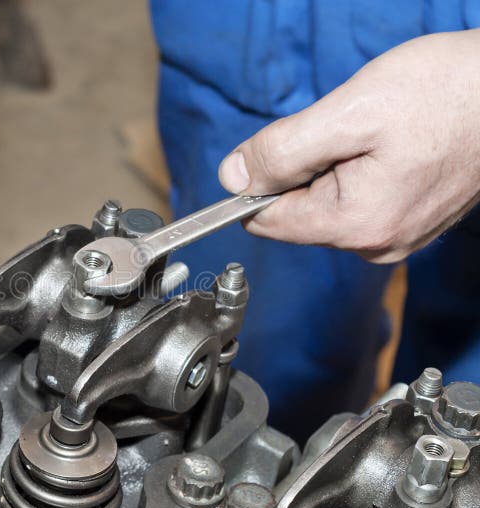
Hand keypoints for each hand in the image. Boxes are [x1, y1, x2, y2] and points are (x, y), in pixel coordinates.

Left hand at [218, 29, 479, 262]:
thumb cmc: (445, 93)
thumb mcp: (347, 113)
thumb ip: (280, 151)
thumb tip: (232, 178)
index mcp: (355, 225)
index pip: (265, 220)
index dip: (257, 182)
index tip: (279, 146)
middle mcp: (375, 244)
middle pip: (295, 213)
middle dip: (302, 169)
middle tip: (345, 131)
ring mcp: (397, 235)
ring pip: (324, 204)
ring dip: (331, 167)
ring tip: (375, 135)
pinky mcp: (410, 220)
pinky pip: (355, 200)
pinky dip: (355, 171)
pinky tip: (387, 145)